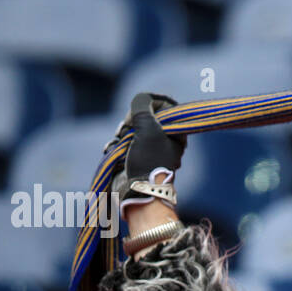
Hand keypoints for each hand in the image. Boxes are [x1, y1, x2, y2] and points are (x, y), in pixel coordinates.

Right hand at [110, 91, 185, 209]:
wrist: (137, 190)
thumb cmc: (147, 160)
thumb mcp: (147, 126)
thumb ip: (143, 106)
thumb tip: (140, 100)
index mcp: (177, 133)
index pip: (165, 105)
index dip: (150, 104)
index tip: (140, 111)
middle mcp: (166, 140)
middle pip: (145, 115)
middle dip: (132, 120)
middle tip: (127, 128)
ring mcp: (150, 149)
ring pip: (132, 128)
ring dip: (122, 133)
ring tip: (120, 142)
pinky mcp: (135, 157)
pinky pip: (124, 142)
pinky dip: (117, 144)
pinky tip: (113, 150)